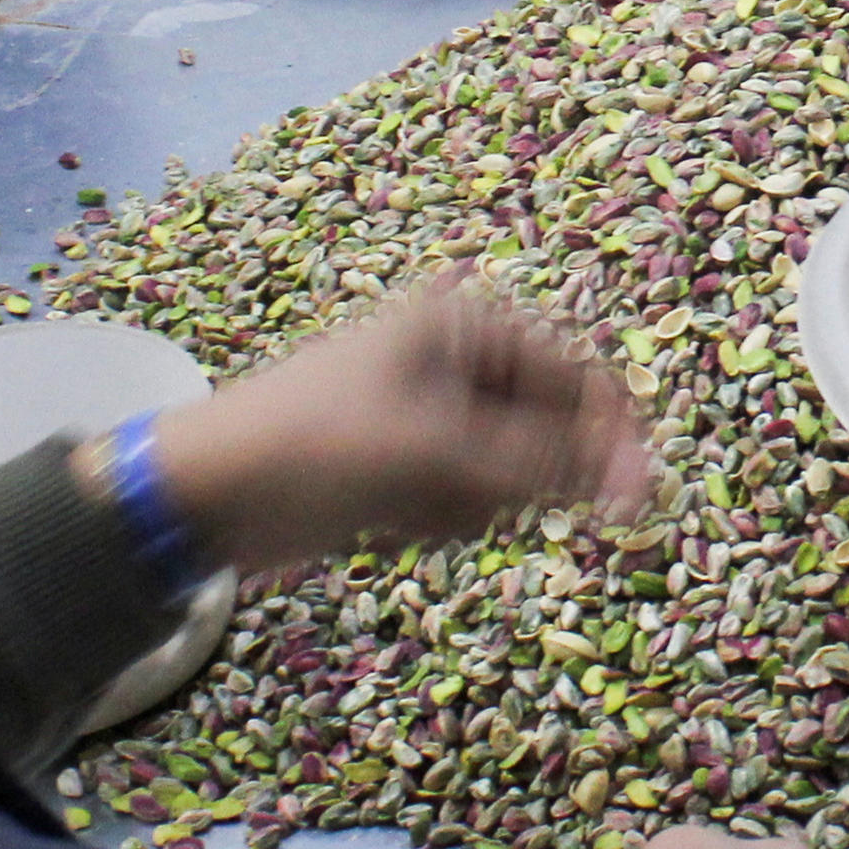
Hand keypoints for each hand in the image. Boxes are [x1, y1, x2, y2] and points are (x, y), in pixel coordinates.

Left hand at [119, 283, 646, 580]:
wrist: (204, 497)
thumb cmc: (319, 450)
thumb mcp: (443, 455)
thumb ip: (549, 467)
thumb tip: (644, 480)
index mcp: (467, 326)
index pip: (581, 379)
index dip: (607, 441)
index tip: (624, 503)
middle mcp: (456, 362)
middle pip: (547, 435)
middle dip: (513, 480)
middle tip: (459, 497)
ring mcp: (432, 416)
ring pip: (510, 477)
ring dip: (473, 506)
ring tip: (410, 507)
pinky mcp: (408, 465)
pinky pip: (466, 502)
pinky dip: (440, 519)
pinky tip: (388, 522)